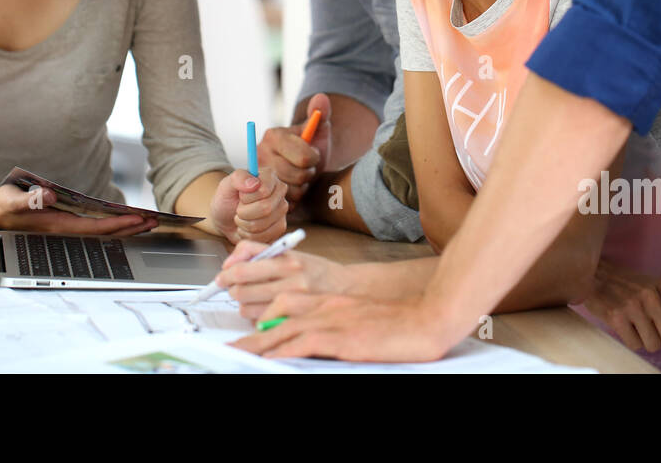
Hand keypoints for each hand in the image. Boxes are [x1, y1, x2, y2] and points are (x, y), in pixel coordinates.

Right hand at [0, 183, 156, 235]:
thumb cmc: (5, 206)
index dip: (118, 224)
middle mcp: (67, 229)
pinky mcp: (68, 223)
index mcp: (58, 225)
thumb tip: (48, 196)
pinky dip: (114, 224)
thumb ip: (28, 200)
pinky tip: (126, 220)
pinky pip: (96, 227)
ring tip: (148, 222)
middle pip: (105, 233)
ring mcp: (68, 228)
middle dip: (130, 228)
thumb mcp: (12, 200)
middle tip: (155, 221)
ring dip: (126, 227)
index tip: (138, 219)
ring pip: (103, 231)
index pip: (95, 227)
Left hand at [209, 169, 287, 244]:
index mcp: (269, 176)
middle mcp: (279, 192)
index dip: (247, 198)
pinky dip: (249, 235)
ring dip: (245, 224)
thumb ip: (238, 178)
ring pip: (263, 224)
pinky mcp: (280, 228)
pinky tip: (247, 228)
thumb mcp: (226, 185)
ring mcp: (281, 210)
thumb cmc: (227, 199)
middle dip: (244, 212)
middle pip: (265, 208)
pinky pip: (264, 236)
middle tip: (239, 209)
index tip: (240, 196)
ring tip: (242, 218)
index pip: (264, 191)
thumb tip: (254, 183)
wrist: (225, 218)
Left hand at [213, 239, 351, 319]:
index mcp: (286, 258)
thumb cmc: (316, 270)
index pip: (243, 266)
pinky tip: (264, 309)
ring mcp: (293, 299)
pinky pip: (260, 321)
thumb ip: (259, 251)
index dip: (226, 273)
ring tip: (251, 298)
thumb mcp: (290, 252)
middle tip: (234, 288)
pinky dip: (256, 317)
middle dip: (232, 290)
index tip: (222, 276)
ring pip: (247, 308)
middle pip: (242, 289)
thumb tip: (231, 261)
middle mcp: (291, 278)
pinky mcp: (294, 316)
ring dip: (243, 304)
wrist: (347, 287)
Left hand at [231, 294, 453, 362]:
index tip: (253, 330)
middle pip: (278, 314)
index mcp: (332, 300)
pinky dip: (281, 351)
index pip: (288, 301)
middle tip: (232, 346)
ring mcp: (333, 320)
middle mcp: (327, 306)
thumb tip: (317, 342)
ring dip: (258, 344)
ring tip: (238, 355)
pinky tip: (269, 359)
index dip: (266, 315)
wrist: (428, 318)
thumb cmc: (401, 324)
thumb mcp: (362, 319)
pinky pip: (302, 343)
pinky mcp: (341, 337)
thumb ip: (338, 325)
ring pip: (283, 329)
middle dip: (254, 333)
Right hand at [257, 93, 331, 205]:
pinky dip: (294, 199)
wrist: (300, 168)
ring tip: (300, 177)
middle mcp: (260, 154)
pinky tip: (293, 189)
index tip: (314, 155)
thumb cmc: (310, 147)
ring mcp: (257, 176)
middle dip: (309, 173)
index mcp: (273, 136)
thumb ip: (321, 114)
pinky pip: (286, 203)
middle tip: (307, 168)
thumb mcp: (318, 130)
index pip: (303, 156)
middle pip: (298, 174)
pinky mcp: (260, 195)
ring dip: (302, 186)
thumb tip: (321, 98)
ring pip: (292, 190)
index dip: (315, 159)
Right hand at [576, 258, 660, 364]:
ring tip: (638, 324)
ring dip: (647, 341)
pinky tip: (626, 326)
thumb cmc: (635, 289)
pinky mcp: (616, 315)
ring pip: (654, 345)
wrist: (597, 275)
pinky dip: (632, 341)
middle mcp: (653, 294)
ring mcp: (633, 304)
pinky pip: (635, 345)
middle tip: (652, 327)